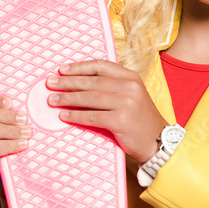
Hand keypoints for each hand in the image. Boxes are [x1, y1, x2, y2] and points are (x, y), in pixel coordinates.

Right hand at [0, 88, 31, 171]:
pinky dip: (10, 145)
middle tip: (24, 120)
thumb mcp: (16, 117)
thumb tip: (30, 98)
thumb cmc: (17, 133)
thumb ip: (16, 107)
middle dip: (6, 116)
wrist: (17, 158)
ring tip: (27, 133)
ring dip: (11, 131)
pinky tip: (22, 144)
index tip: (10, 103)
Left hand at [46, 60, 168, 163]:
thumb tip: (79, 82)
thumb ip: (112, 87)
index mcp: (131, 77)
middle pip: (92, 81)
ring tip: (52, 99)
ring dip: (68, 98)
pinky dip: (75, 116)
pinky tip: (64, 116)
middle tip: (50, 83)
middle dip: (68, 82)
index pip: (101, 66)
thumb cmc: (139, 119)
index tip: (62, 69)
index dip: (79, 67)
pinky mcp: (121, 121)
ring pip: (90, 98)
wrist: (158, 141)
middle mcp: (130, 87)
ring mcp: (126, 103)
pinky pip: (92, 116)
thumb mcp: (131, 96)